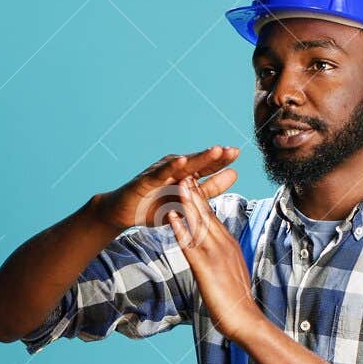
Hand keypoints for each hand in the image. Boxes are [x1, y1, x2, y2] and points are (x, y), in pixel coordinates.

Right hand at [89, 146, 238, 229]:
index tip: (239, 153)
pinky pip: (160, 173)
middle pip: (198, 162)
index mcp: (186, 174)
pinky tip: (182, 160)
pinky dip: (171, 166)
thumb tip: (235, 174)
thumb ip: (210, 188)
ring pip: (183, 165)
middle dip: (216, 156)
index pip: (208, 166)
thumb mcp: (187, 200)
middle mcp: (174, 169)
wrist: (123, 212)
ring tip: (216, 150)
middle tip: (233, 150)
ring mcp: (160, 173)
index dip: (222, 160)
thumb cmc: (154, 205)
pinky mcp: (146, 180)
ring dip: (199, 157)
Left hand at [168, 174, 262, 339]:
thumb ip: (222, 257)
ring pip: (198, 222)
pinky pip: (190, 244)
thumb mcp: (230, 271)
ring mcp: (215, 254)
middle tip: (184, 170)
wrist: (246, 320)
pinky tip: (170, 216)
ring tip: (177, 182)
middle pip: (205, 213)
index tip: (192, 181)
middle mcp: (223, 244)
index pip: (212, 216)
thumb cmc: (237, 301)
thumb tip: (216, 252)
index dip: (201, 198)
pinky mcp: (206, 268)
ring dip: (187, 201)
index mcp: (228, 244)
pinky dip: (180, 228)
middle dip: (194, 191)